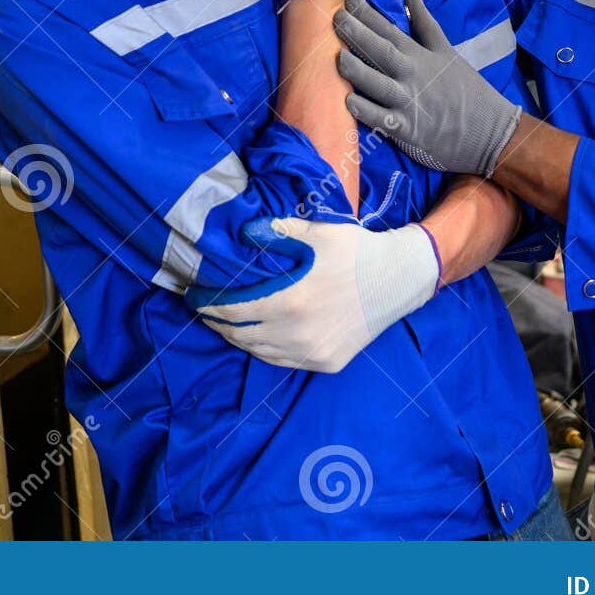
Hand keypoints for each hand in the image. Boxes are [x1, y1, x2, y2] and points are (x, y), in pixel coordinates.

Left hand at [188, 217, 438, 372]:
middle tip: (205, 308)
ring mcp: (313, 353)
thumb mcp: (316, 233)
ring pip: (259, 352)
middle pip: (241, 336)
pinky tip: (256, 336)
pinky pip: (283, 361)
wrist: (399, 280)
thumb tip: (243, 232)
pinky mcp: (327, 363)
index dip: (209, 305)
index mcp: (290, 301)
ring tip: (226, 322)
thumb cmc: (356, 251)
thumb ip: (275, 232)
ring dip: (238, 338)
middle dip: (217, 322)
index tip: (194, 295)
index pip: (234, 311)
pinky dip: (263, 350)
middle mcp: (298, 335)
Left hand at [335, 0, 520, 176]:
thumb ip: (425, 23)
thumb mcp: (447, 52)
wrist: (490, 131)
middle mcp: (413, 75)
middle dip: (358, 34)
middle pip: (381, 51)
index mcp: (420, 55)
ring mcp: (410, 102)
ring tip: (337, 57)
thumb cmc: (466, 89)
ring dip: (358, 71)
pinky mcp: (409, 130)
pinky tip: (349, 102)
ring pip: (379, 84)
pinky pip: (383, 120)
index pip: (388, 28)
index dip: (366, 12)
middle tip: (335, 17)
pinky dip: (367, 111)